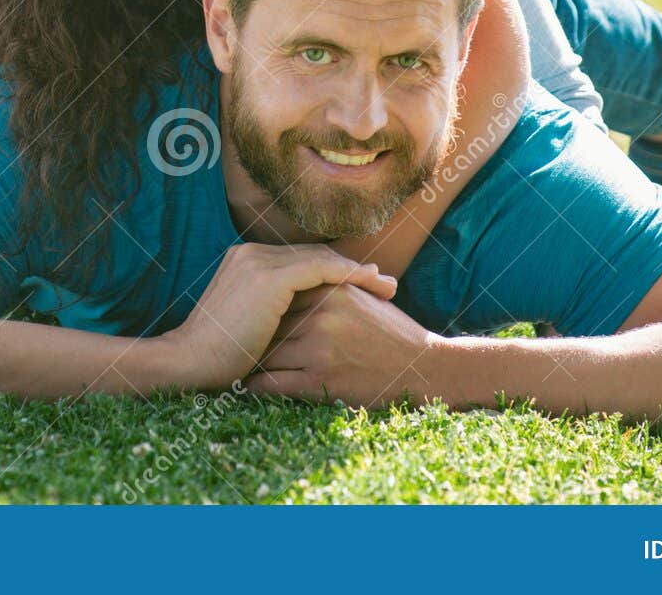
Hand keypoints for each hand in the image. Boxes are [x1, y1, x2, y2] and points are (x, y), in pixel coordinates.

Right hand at [167, 243, 396, 388]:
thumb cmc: (219, 357)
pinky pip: (320, 268)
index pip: (301, 260)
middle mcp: (252, 253)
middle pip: (315, 255)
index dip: (335, 270)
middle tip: (384, 282)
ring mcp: (259, 261)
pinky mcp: (270, 277)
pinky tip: (370, 282)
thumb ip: (273, 312)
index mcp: (246, 261)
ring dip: (358, 271)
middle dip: (353, 268)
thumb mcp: (250, 326)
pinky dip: (348, 274)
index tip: (364, 285)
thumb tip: (306, 320)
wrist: (190, 362)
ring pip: (322, 259)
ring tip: (386, 285)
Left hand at [247, 282, 438, 406]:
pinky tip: (249, 383)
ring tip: (238, 360)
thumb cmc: (393, 331)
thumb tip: (295, 277)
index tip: (249, 312)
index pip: (283, 291)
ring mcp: (319, 349)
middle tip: (238, 336)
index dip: (265, 304)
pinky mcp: (319, 382)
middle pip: (270, 320)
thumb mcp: (362, 297)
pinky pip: (271, 383)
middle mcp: (322, 317)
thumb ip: (330, 283)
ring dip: (251, 357)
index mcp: (332, 291)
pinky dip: (255, 384)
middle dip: (254, 330)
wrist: (423, 367)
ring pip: (266, 351)